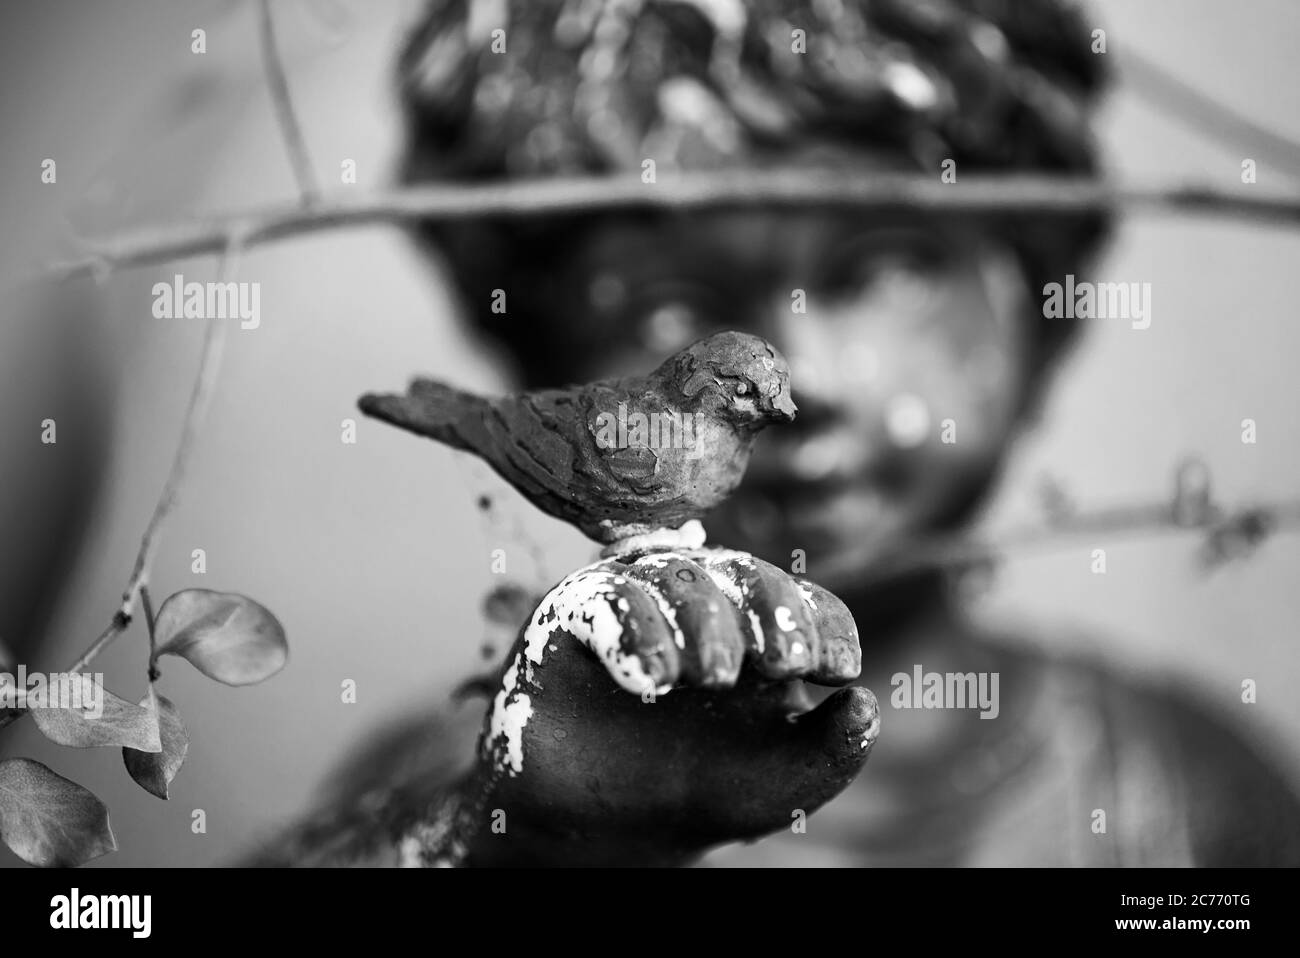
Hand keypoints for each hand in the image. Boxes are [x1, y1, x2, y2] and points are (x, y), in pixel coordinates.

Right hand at [417, 547, 878, 865]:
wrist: (604, 831)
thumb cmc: (701, 793)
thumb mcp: (782, 780)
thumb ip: (831, 748)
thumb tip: (869, 704)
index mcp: (761, 630)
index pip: (803, 603)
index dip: (824, 625)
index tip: (836, 669)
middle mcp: (702, 604)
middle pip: (741, 577)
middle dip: (769, 613)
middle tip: (783, 663)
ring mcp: (638, 602)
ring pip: (674, 580)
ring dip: (702, 621)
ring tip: (713, 676)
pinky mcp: (575, 617)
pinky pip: (602, 603)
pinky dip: (631, 632)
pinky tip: (650, 680)